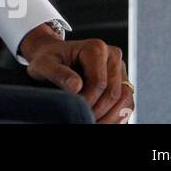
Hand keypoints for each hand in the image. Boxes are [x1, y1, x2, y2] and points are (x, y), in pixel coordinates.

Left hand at [19, 25, 133, 123]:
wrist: (52, 56)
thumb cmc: (48, 59)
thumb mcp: (44, 64)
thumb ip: (58, 73)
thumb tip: (76, 87)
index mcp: (96, 48)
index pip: (99, 82)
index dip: (88, 100)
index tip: (74, 108)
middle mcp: (112, 56)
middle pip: (114, 93)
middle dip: (99, 111)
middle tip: (84, 119)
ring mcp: (119, 69)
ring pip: (125, 100)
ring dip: (111, 117)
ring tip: (92, 122)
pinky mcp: (122, 81)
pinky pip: (126, 103)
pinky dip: (116, 117)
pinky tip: (101, 121)